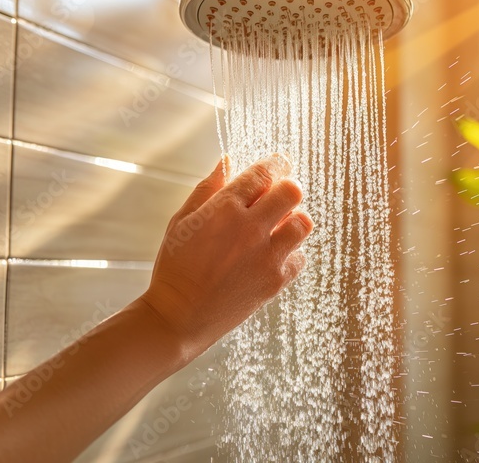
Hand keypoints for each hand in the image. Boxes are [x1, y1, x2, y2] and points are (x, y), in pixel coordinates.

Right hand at [138, 154, 312, 356]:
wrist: (179, 318)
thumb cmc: (175, 267)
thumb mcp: (182, 221)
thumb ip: (207, 188)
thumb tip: (227, 160)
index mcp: (224, 209)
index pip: (263, 173)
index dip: (276, 164)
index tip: (280, 163)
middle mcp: (250, 228)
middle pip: (292, 192)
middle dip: (289, 188)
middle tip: (283, 194)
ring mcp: (266, 255)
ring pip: (303, 223)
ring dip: (294, 220)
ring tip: (280, 226)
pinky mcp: (276, 280)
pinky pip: (300, 258)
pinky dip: (292, 254)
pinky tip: (274, 256)